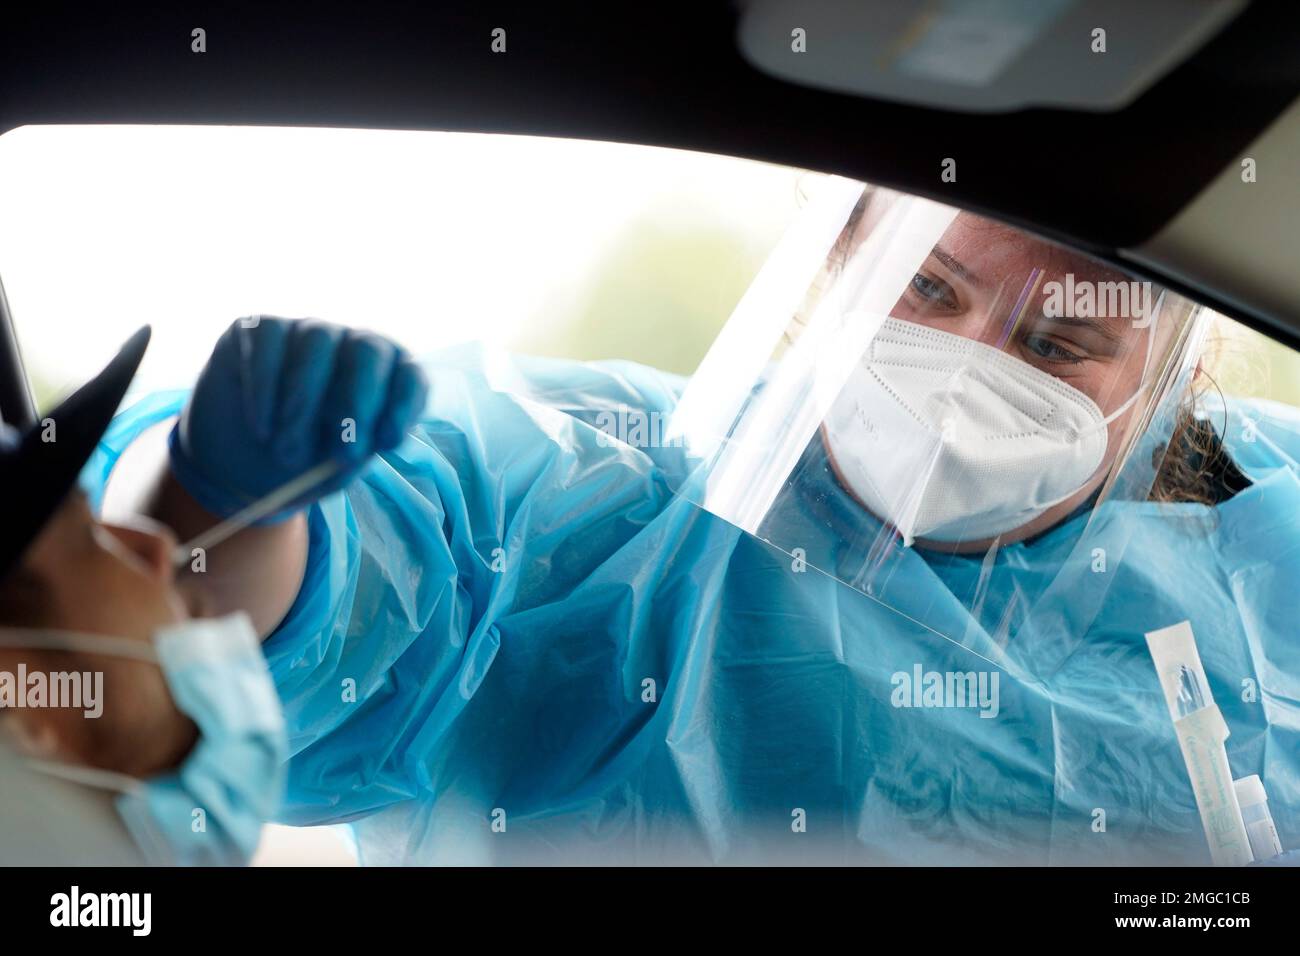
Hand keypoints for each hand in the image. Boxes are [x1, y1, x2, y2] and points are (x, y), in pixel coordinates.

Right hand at [168, 316, 427, 519]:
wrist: (243, 466)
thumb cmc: (307, 462)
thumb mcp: (338, 464)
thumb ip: (360, 444)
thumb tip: (379, 435)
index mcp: (387, 376)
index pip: (409, 375)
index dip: (403, 404)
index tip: (389, 442)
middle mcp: (353, 344)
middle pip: (367, 352)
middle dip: (355, 403)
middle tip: (342, 453)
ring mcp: (308, 330)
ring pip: (316, 344)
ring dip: (303, 404)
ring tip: (288, 452)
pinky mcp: (257, 327)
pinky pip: (268, 345)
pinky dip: (265, 390)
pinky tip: (262, 429)